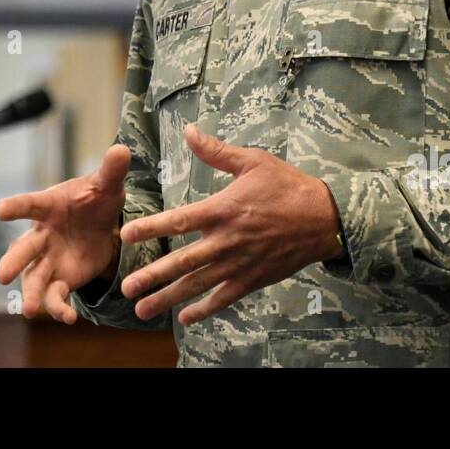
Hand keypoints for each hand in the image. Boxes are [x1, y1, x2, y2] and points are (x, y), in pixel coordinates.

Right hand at [0, 144, 128, 323]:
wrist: (102, 226)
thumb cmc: (96, 200)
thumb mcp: (107, 185)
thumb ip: (111, 170)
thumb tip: (121, 149)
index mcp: (48, 206)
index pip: (29, 204)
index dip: (15, 207)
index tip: (0, 210)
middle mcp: (41, 235)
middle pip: (23, 249)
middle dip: (13, 262)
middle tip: (2, 275)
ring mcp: (48, 260)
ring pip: (33, 278)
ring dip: (31, 294)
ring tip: (30, 309)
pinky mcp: (60, 279)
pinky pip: (54, 296)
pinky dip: (58, 308)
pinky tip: (68, 318)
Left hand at [118, 124, 342, 324]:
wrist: (324, 218)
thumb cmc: (287, 186)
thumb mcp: (253, 161)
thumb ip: (216, 151)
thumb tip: (189, 131)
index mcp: (222, 209)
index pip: (178, 221)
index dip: (150, 228)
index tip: (125, 234)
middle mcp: (225, 241)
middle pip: (181, 262)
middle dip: (151, 276)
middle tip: (126, 288)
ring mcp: (238, 264)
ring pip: (197, 285)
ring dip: (168, 298)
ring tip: (142, 309)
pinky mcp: (252, 279)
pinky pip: (223, 298)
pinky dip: (204, 309)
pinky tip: (185, 317)